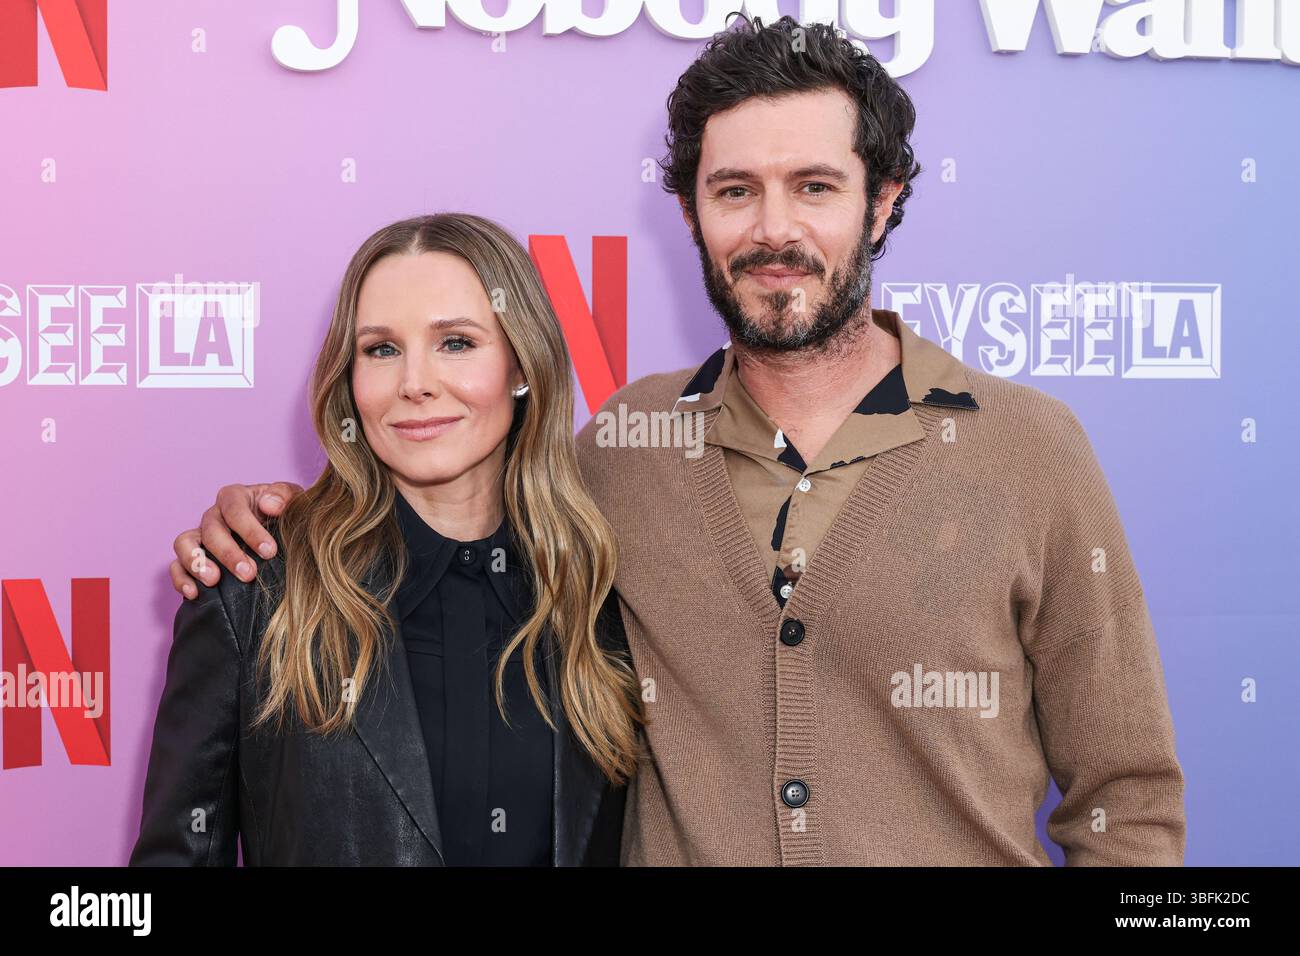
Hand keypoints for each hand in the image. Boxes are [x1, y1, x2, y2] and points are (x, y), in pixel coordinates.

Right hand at [169, 482, 303, 599]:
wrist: (279, 535)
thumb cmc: (285, 516)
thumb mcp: (293, 500)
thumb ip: (284, 495)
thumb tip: (268, 505)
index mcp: (235, 497)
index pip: (235, 508)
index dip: (250, 530)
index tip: (269, 551)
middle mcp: (214, 515)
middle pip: (211, 529)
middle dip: (229, 553)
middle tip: (249, 574)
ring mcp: (199, 536)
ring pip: (184, 542)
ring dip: (196, 562)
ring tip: (214, 580)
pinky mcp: (192, 559)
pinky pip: (176, 566)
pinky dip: (181, 578)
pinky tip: (194, 593)